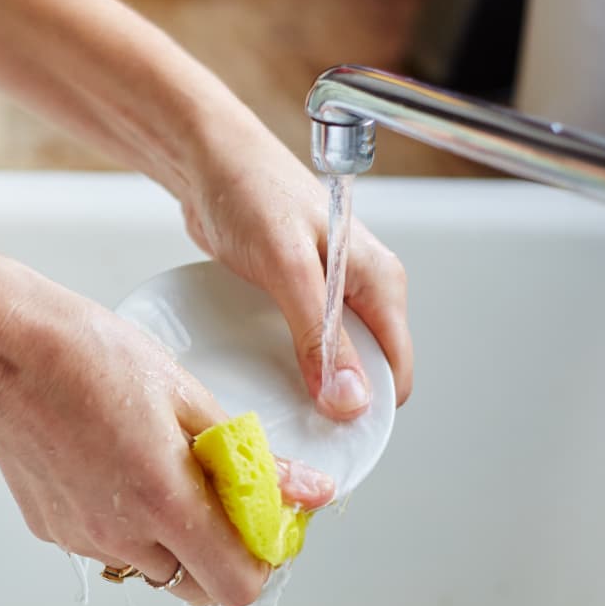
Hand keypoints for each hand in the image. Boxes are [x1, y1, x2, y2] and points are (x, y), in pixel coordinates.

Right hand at [0, 268, 333, 605]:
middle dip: (219, 556)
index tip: (263, 517)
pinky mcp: (49, 528)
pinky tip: (110, 463)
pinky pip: (105, 544)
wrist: (1, 348)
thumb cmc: (90, 356)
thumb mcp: (188, 396)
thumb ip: (252, 459)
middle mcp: (120, 535)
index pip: (238, 585)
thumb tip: (308, 491)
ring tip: (155, 467)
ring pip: (149, 566)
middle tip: (219, 498)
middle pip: (196, 589)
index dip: (261, 558)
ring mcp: (80, 537)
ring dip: (168, 536)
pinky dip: (122, 520)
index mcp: (164, 502)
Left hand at [180, 110, 412, 419]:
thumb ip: (320, 334)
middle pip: (367, 373)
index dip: (369, 412)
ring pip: (333, 361)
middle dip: (337, 405)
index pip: (396, 372)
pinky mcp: (297, 297)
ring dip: (308, 387)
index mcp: (380, 282)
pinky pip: (303, 345)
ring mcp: (330, 295)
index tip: (330, 442)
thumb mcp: (288, 270)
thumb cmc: (250, 195)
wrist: (208, 163)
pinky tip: (258, 378)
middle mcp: (363, 291)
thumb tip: (351, 399)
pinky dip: (286, 366)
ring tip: (273, 410)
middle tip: (293, 432)